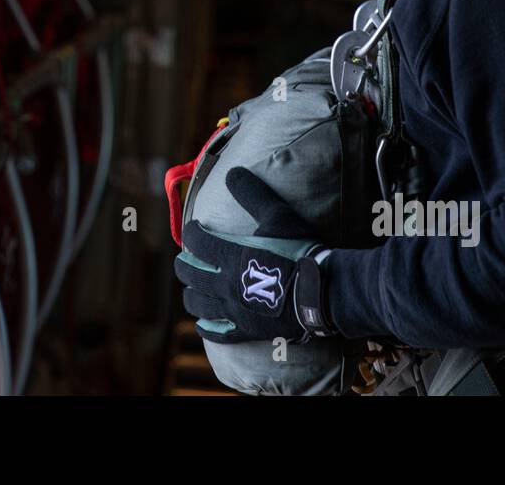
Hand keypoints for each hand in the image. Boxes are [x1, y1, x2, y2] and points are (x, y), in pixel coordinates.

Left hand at [174, 167, 327, 343]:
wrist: (321, 291)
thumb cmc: (299, 250)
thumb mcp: (277, 216)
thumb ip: (253, 193)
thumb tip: (232, 171)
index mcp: (229, 255)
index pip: (196, 242)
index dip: (191, 233)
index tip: (193, 228)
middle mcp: (224, 284)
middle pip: (189, 274)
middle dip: (183, 264)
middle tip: (185, 259)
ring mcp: (232, 309)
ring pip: (197, 304)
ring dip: (190, 294)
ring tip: (191, 288)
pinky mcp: (244, 329)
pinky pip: (216, 333)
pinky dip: (205, 328)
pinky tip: (202, 323)